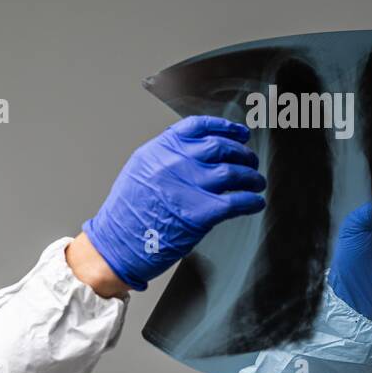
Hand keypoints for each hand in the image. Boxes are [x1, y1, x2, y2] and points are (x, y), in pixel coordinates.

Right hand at [82, 115, 266, 290]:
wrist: (115, 245)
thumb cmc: (125, 216)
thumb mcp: (138, 173)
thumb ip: (165, 159)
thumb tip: (197, 155)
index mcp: (158, 151)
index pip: (198, 127)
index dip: (225, 128)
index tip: (239, 133)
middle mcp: (174, 163)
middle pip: (221, 147)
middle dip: (242, 153)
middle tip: (250, 161)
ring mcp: (187, 186)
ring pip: (233, 172)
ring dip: (251, 177)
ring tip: (256, 183)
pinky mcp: (199, 213)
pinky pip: (236, 201)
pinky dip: (251, 201)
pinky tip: (255, 203)